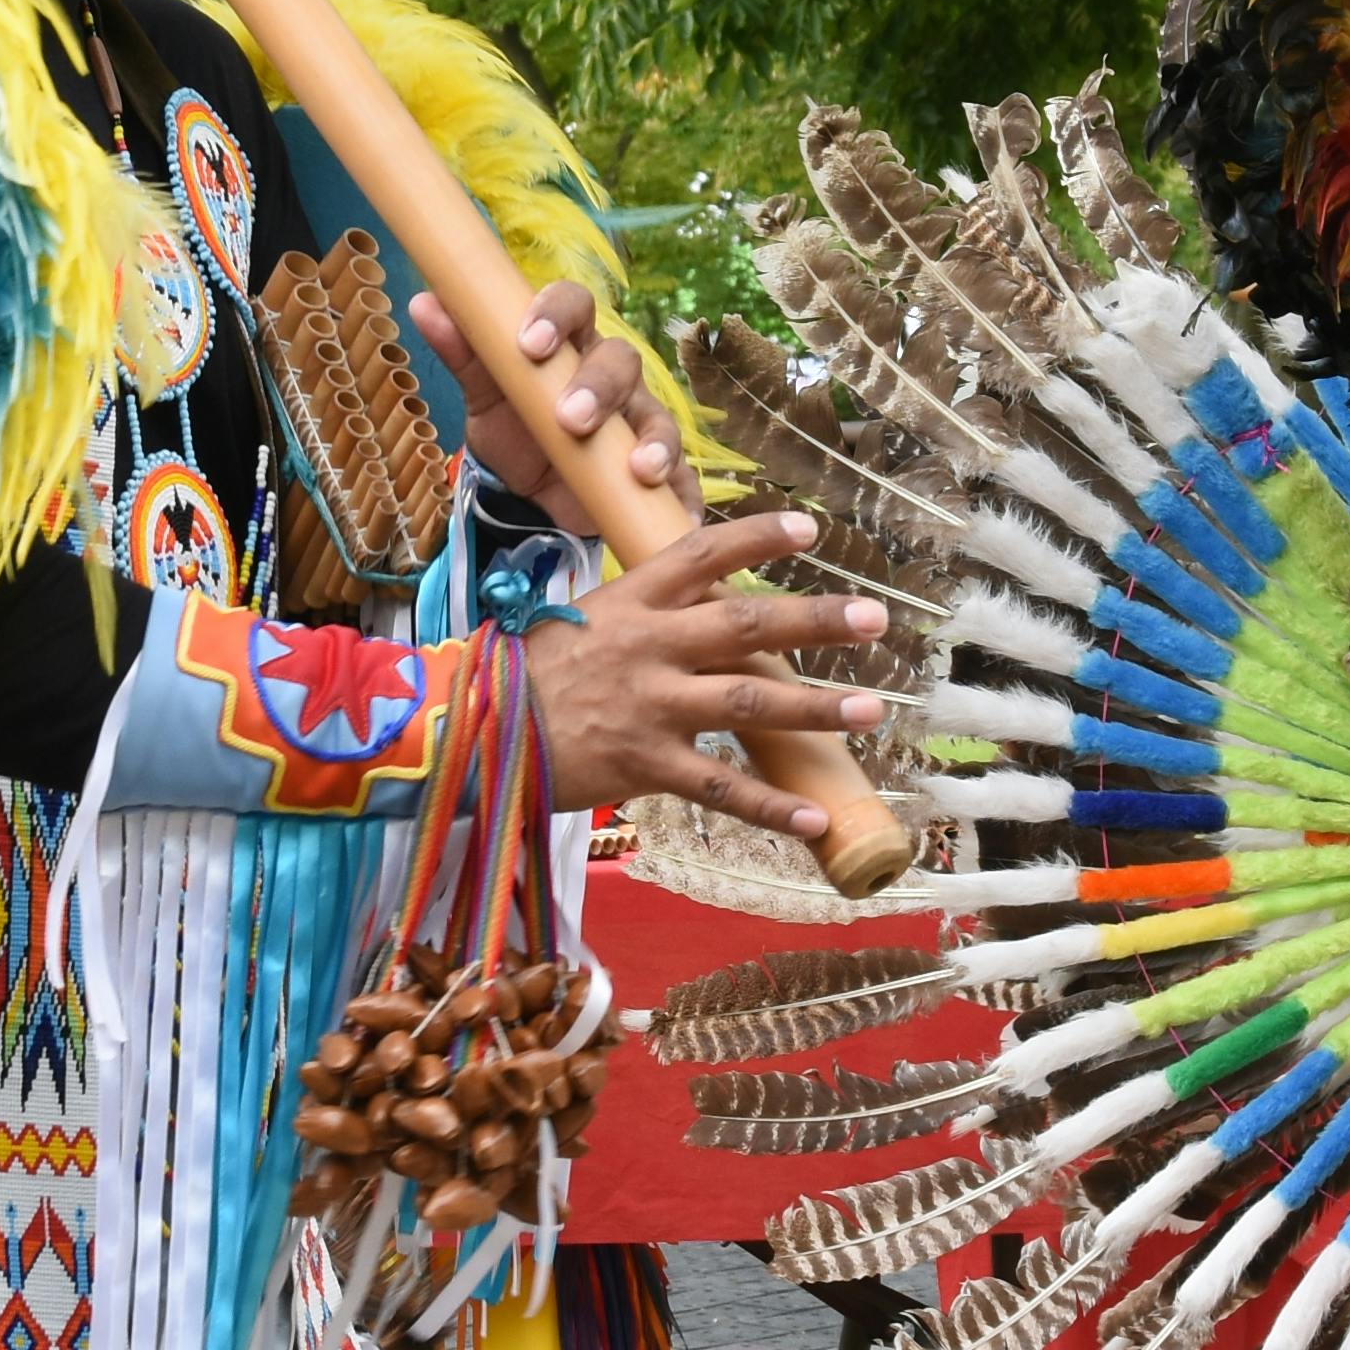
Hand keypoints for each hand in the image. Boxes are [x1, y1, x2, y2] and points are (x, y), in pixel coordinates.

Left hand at [408, 277, 675, 541]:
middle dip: (599, 388)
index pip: (573, 304)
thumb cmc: (512, 427)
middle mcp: (612, 376)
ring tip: (639, 470)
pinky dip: (685, 498)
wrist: (525, 494)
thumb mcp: (485, 395)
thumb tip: (426, 301)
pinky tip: (680, 519)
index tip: (531, 342)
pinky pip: (683, 480)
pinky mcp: (659, 472)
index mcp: (569, 342)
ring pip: (659, 418)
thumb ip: (462, 350)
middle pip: (622, 362)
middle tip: (572, 419)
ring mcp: (639, 424)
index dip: (556, 315)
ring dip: (654, 441)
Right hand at [519, 510, 891, 837]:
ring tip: (870, 710)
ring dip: (815, 708)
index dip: (757, 537)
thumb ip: (647, 611)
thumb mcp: (584, 620)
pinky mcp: (645, 765)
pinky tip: (815, 820)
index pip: (701, 554)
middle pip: (745, 623)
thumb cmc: (530, 674)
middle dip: (815, 620)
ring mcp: (650, 706)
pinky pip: (721, 788)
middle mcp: (648, 646)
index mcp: (632, 601)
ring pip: (748, 701)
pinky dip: (771, 808)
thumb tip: (709, 598)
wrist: (475, 734)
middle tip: (875, 618)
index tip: (809, 529)